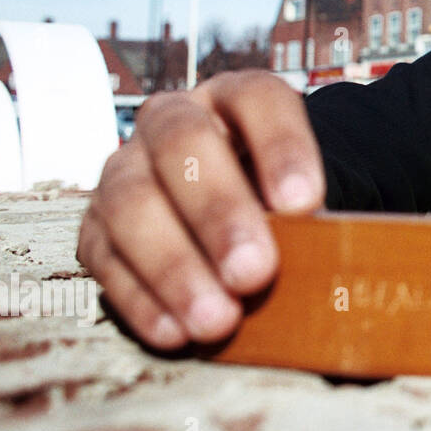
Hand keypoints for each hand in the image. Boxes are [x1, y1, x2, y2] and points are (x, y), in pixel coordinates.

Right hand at [76, 71, 324, 349]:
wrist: (246, 217)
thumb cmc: (283, 205)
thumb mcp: (304, 199)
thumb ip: (316, 219)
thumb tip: (332, 262)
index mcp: (237, 99)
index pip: (258, 99)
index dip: (281, 145)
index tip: (304, 202)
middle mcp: (172, 121)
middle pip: (183, 143)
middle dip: (218, 211)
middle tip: (254, 272)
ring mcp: (127, 169)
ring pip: (132, 201)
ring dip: (174, 265)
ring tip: (217, 318)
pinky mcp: (98, 226)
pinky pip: (105, 257)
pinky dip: (141, 298)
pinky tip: (177, 331)